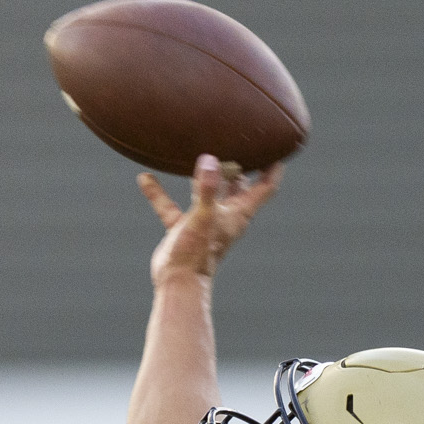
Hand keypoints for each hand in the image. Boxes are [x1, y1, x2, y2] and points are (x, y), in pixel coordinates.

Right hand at [139, 153, 283, 286]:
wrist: (177, 283)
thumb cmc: (196, 254)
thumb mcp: (202, 217)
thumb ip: (206, 189)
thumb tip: (209, 159)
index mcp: (238, 212)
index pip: (265, 186)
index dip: (273, 166)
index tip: (277, 145)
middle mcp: (225, 215)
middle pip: (239, 185)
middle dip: (240, 165)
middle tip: (237, 140)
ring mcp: (205, 221)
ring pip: (207, 192)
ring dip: (204, 176)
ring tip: (199, 151)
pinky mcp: (184, 228)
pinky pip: (172, 206)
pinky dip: (160, 193)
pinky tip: (145, 178)